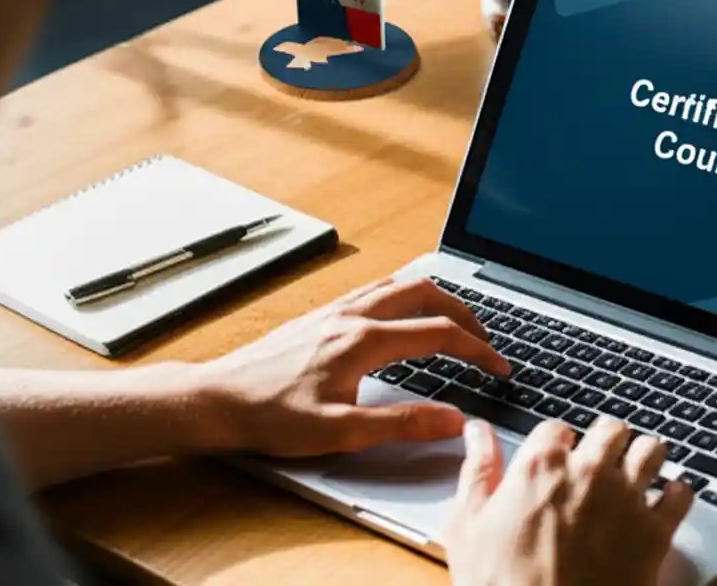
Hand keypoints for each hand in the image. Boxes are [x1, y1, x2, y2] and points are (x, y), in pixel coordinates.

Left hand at [197, 277, 509, 456]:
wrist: (217, 399)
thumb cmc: (270, 417)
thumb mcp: (339, 433)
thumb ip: (401, 425)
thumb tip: (451, 419)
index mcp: (363, 341)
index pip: (439, 334)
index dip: (479, 350)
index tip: (499, 368)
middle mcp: (352, 315)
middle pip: (426, 293)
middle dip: (465, 313)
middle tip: (485, 340)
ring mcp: (335, 309)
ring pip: (401, 284)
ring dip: (436, 298)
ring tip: (456, 321)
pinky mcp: (322, 314)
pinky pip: (376, 289)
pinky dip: (405, 295)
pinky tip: (404, 314)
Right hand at [446, 417, 694, 585]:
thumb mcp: (468, 526)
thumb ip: (477, 470)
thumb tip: (477, 432)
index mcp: (540, 465)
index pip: (557, 427)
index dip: (557, 443)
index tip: (557, 457)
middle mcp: (588, 472)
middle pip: (611, 430)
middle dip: (605, 442)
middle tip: (599, 461)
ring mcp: (626, 499)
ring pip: (652, 450)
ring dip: (644, 458)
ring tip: (637, 472)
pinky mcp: (655, 532)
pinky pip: (682, 494)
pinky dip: (677, 493)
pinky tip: (666, 501)